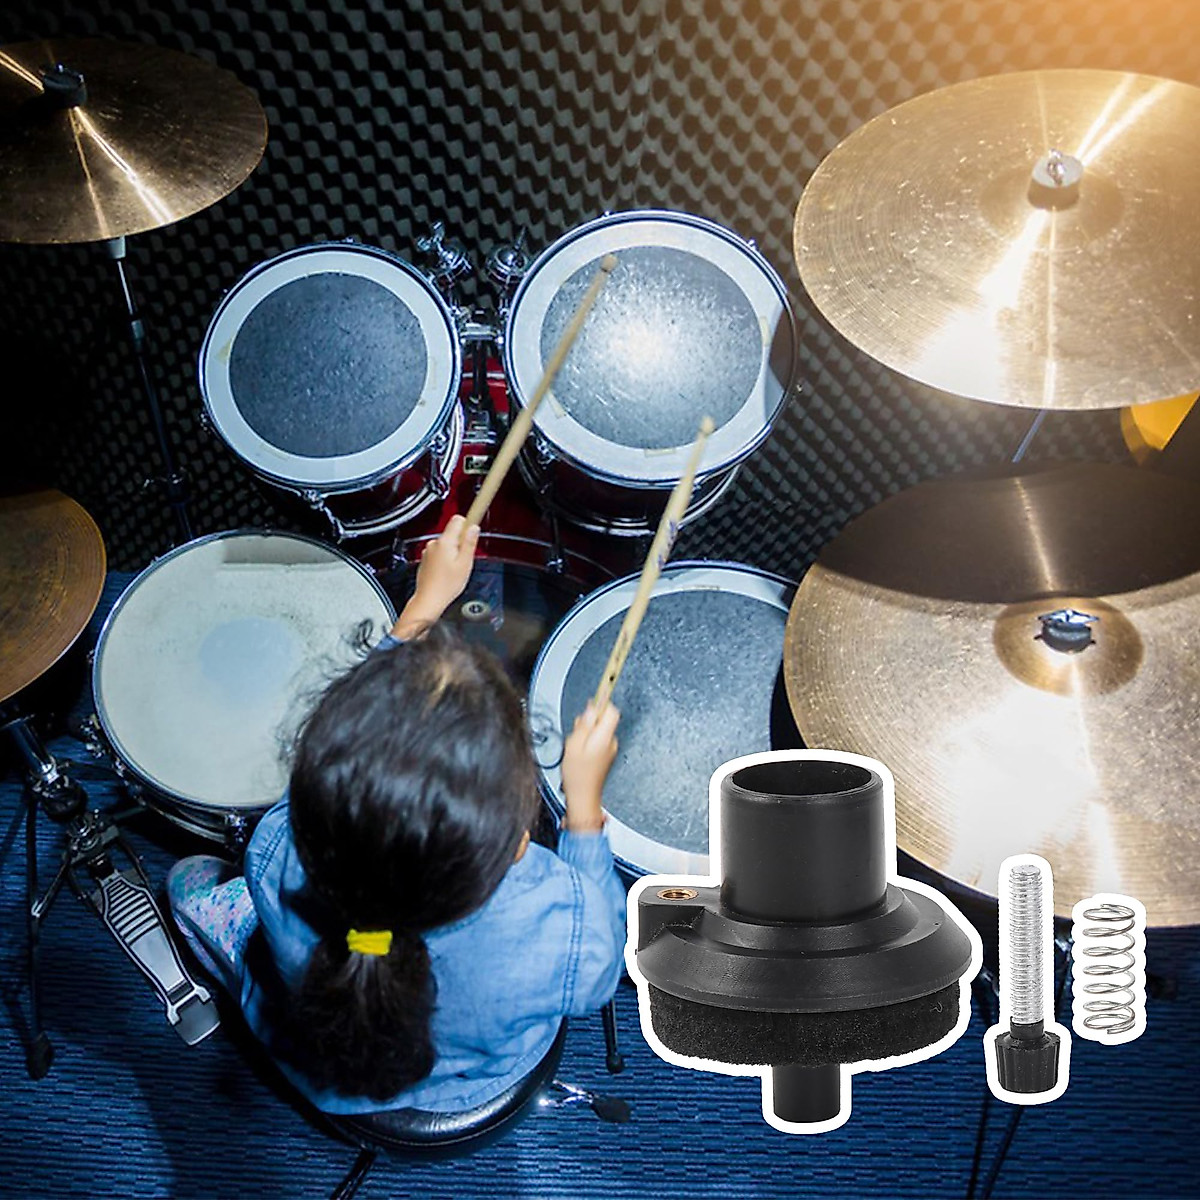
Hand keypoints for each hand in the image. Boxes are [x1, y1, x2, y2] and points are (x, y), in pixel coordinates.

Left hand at [391, 516, 479, 637]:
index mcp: (445, 542)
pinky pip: (440, 552)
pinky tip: (447, 572)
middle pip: (453, 532)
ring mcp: (429, 551)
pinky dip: (445, 559)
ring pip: (447, 543)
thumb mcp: (465, 564)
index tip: (476, 518)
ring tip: (456, 568)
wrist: (429, 600)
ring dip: (453, 552)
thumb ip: (469, 543)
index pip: (458, 519)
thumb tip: (474, 528)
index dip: (469, 522)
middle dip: (461, 542)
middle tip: (465, 558)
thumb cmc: (446, 586)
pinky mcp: (426, 558)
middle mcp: (434, 543)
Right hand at [561, 700, 618, 832]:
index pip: (611, 710)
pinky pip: (599, 738)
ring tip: (577, 745)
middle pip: (605, 717)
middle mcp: (611, 741)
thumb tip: (593, 707)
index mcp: (604, 737)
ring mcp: (610, 749)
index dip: (603, 701)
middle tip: (578, 731)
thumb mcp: (574, 745)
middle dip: (590, 718)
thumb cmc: (578, 776)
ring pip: (600, 728)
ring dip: (588, 730)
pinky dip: (589, 740)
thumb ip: (585, 724)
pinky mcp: (606, 754)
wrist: (583, 797)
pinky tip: (580, 752)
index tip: (600, 691)